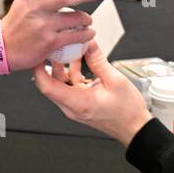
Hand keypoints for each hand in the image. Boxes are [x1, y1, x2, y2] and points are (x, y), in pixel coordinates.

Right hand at [0, 0, 96, 70]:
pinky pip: (74, 36)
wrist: (3, 48)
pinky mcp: (49, 43)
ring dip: (87, 18)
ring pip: (74, 18)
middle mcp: (36, 9)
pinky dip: (85, 35)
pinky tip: (88, 34)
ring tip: (88, 20)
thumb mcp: (23, 2)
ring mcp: (43, 27)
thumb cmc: (16, 23)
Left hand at [32, 42, 151, 145]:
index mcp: (77, 102)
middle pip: (51, 83)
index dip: (38, 69)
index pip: (46, 86)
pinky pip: (71, 86)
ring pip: (61, 83)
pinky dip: (74, 73)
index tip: (39, 54)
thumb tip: (88, 45)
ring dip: (64, 66)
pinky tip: (82, 61)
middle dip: (51, 63)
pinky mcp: (80, 104)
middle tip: (56, 46)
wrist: (134, 128)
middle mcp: (72, 107)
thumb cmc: (127, 111)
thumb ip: (98, 61)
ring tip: (72, 50)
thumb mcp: (115, 80)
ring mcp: (75, 106)